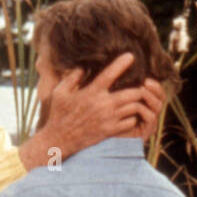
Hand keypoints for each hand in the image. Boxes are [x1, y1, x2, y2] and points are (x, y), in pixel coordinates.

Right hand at [44, 52, 165, 151]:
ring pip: (134, 107)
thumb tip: (83, 66)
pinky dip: (132, 117)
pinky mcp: (109, 131)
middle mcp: (102, 105)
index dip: (121, 63)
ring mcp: (108, 119)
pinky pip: (130, 122)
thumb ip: (72, 78)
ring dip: (136, 102)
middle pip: (132, 93)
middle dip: (138, 88)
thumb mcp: (59, 93)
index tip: (130, 56)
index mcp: (90, 93)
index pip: (109, 74)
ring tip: (135, 99)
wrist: (58, 141)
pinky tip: (128, 115)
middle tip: (138, 85)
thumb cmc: (58, 115)